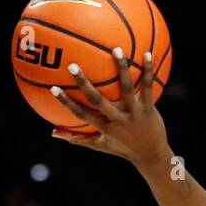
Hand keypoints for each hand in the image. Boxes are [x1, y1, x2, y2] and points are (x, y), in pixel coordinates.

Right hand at [50, 48, 170, 171]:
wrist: (152, 156)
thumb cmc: (123, 148)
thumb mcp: (100, 145)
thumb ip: (77, 138)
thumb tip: (53, 132)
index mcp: (104, 127)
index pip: (81, 114)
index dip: (67, 103)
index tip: (53, 88)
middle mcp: (117, 119)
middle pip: (98, 100)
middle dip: (84, 84)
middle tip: (72, 66)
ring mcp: (133, 112)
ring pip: (126, 88)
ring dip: (121, 68)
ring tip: (116, 49)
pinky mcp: (148, 108)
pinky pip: (147, 87)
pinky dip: (148, 70)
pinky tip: (146, 53)